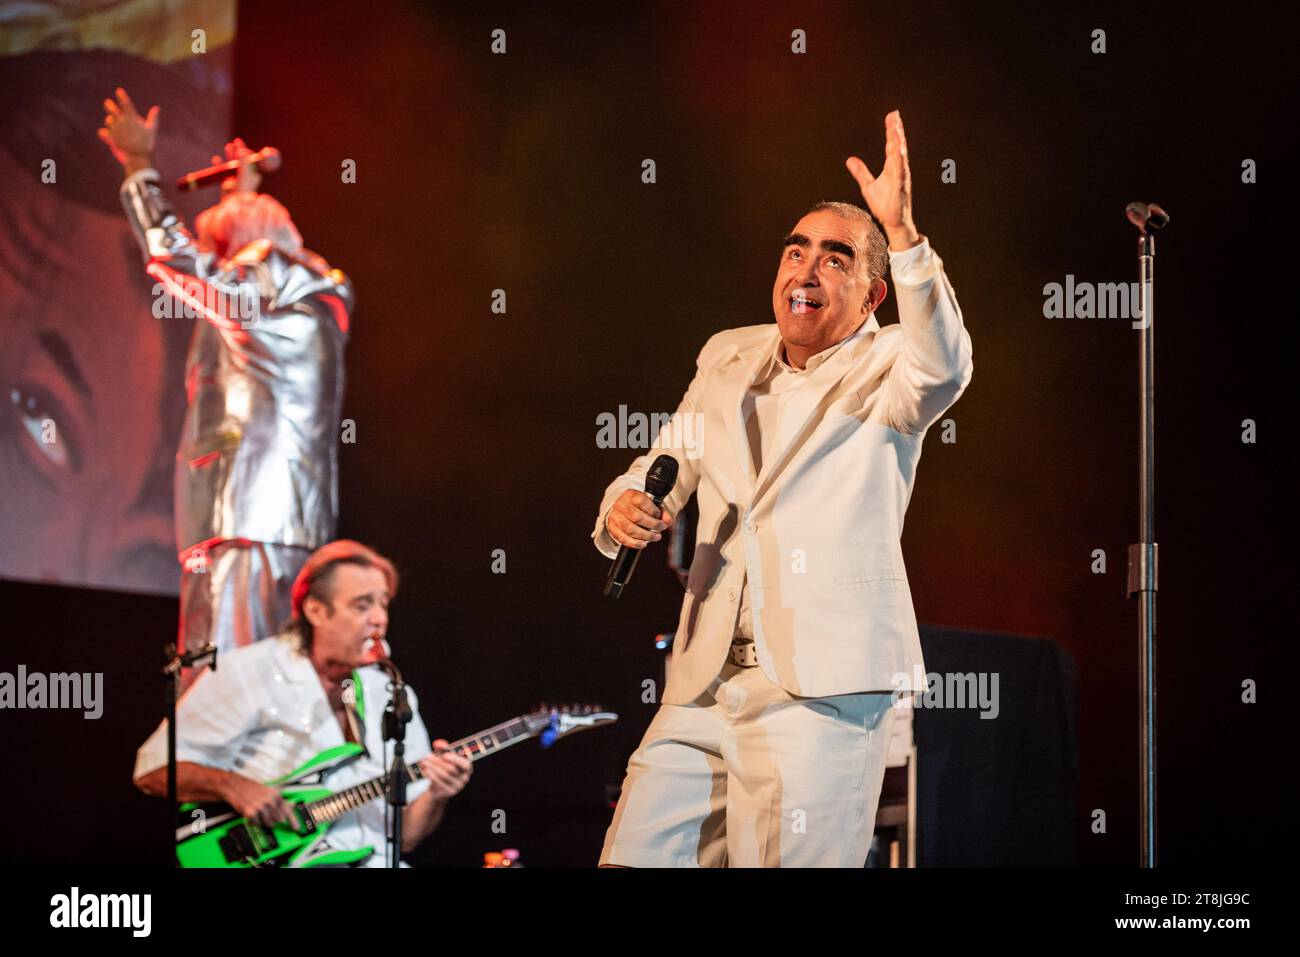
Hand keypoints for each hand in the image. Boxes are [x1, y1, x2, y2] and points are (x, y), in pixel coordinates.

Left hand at [97, 87, 157, 173]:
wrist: (139, 157)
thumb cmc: (147, 143)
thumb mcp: (151, 129)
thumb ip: (153, 117)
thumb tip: (157, 108)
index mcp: (131, 118)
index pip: (125, 103)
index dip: (122, 96)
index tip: (119, 91)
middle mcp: (121, 122)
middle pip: (111, 108)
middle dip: (109, 105)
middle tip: (108, 103)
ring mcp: (115, 130)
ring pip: (108, 120)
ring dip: (110, 121)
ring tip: (114, 123)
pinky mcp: (111, 138)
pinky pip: (103, 132)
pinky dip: (104, 132)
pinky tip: (107, 133)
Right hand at [213, 137, 261, 193]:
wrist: (233, 203)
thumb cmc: (241, 189)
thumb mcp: (243, 174)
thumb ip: (243, 162)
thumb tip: (242, 149)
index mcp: (253, 174)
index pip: (251, 160)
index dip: (246, 152)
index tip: (241, 146)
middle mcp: (245, 176)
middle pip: (242, 160)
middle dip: (239, 150)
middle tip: (236, 141)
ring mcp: (236, 179)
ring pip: (233, 164)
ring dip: (230, 155)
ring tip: (229, 146)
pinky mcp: (227, 183)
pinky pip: (223, 172)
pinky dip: (219, 165)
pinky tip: (216, 159)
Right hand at [221, 774, 296, 828]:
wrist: (235, 786)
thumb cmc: (252, 789)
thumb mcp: (269, 792)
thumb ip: (280, 800)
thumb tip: (292, 806)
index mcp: (276, 795)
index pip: (288, 810)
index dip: (293, 821)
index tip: (297, 828)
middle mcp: (270, 801)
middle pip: (279, 819)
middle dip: (275, 820)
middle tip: (267, 814)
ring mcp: (260, 807)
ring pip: (268, 823)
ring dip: (264, 820)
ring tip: (258, 811)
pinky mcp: (251, 813)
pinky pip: (257, 824)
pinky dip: (254, 821)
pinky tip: (252, 813)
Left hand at [418, 741, 472, 799]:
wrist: (440, 786)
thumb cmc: (444, 768)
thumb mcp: (444, 757)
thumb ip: (442, 748)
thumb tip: (438, 744)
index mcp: (467, 768)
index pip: (465, 764)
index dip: (455, 759)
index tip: (444, 755)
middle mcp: (465, 777)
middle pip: (451, 769)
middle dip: (438, 761)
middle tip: (428, 756)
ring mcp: (458, 786)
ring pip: (444, 775)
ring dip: (433, 767)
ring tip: (424, 762)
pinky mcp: (450, 791)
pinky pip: (440, 783)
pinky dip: (432, 776)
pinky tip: (426, 771)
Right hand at [606, 488, 672, 549]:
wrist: (623, 509)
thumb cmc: (638, 506)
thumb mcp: (650, 504)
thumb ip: (661, 511)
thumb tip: (667, 520)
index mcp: (630, 495)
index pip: (641, 502)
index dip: (653, 511)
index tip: (659, 516)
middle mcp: (620, 505)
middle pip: (636, 517)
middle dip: (652, 525)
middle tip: (661, 528)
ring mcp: (615, 517)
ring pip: (630, 529)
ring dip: (646, 536)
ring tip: (655, 537)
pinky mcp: (612, 529)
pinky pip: (623, 539)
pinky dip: (635, 543)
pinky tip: (644, 543)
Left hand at [845, 109, 918, 249]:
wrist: (892, 222)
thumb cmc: (884, 204)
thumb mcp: (868, 186)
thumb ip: (860, 172)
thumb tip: (850, 160)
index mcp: (892, 167)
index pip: (891, 145)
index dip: (892, 131)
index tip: (892, 116)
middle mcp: (899, 170)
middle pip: (897, 146)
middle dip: (896, 131)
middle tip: (895, 115)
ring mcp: (901, 179)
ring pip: (900, 158)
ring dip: (898, 143)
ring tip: (896, 130)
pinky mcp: (900, 189)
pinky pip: (900, 174)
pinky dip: (900, 164)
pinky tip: (899, 154)